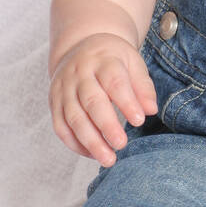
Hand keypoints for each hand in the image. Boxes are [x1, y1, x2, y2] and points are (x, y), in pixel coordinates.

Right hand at [49, 33, 157, 166]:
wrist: (80, 47)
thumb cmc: (112, 60)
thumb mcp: (132, 63)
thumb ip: (143, 86)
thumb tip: (151, 110)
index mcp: (102, 60)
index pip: (114, 81)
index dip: (126, 102)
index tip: (139, 121)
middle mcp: (79, 74)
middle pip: (91, 101)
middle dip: (107, 126)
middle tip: (122, 144)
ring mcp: (63, 89)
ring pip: (73, 117)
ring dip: (90, 141)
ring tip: (109, 159)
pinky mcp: (54, 103)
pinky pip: (60, 127)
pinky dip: (75, 144)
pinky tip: (92, 154)